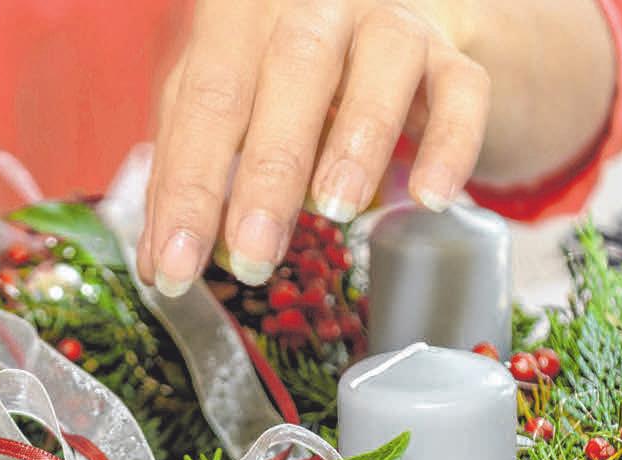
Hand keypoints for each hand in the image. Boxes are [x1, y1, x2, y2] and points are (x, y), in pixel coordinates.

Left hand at [139, 0, 487, 294]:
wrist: (377, 27)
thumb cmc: (279, 77)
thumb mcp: (223, 112)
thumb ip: (188, 177)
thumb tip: (160, 267)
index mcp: (240, 18)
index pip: (206, 101)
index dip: (187, 192)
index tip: (176, 271)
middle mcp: (314, 3)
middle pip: (289, 74)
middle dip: (266, 175)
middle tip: (251, 257)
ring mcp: (388, 20)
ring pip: (381, 63)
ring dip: (357, 141)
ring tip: (335, 210)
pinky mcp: (450, 53)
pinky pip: (461, 89)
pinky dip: (448, 143)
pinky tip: (426, 197)